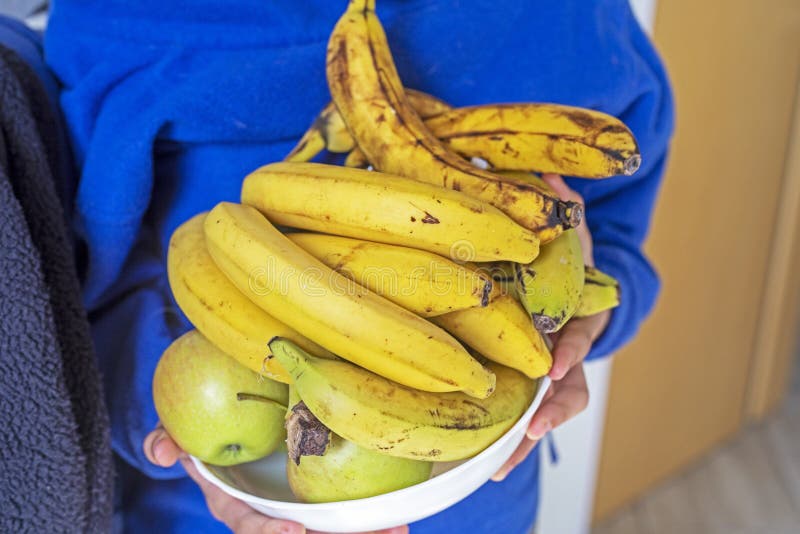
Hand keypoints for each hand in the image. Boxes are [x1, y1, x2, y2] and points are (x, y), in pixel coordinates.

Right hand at [144, 426, 406, 533]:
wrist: (227, 425)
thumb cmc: (206, 432)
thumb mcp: (182, 435)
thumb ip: (167, 440)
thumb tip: (160, 451)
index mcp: (237, 505)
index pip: (251, 526)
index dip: (269, 533)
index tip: (295, 532)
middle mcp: (270, 515)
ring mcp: (294, 510)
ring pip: (329, 530)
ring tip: (399, 531)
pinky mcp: (317, 498)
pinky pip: (342, 514)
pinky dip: (369, 518)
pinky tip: (399, 516)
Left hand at [492, 174, 609, 481]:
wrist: (569, 289)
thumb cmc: (564, 261)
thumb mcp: (570, 232)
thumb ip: (566, 210)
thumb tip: (550, 176)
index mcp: (577, 314)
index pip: (578, 334)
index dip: (569, 351)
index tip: (556, 365)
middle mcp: (567, 349)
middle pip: (568, 389)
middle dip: (550, 409)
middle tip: (530, 427)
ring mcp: (548, 373)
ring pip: (544, 412)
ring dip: (524, 437)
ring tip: (499, 464)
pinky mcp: (524, 384)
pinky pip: (519, 417)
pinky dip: (508, 441)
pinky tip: (487, 464)